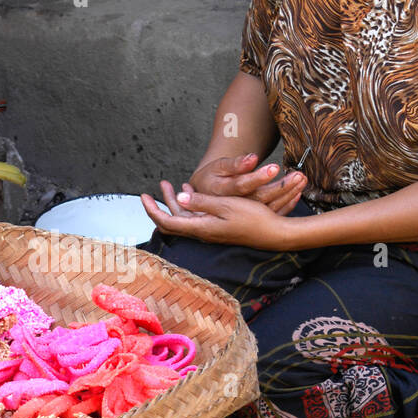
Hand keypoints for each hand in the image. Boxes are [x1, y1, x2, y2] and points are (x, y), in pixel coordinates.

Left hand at [142, 179, 298, 251]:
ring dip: (174, 201)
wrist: (275, 234)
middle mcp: (202, 231)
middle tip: (153, 190)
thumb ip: (202, 202)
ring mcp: (210, 231)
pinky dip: (188, 203)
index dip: (152, 210)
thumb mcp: (226, 206)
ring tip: (169, 184)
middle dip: (160, 204)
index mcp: (201, 227)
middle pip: (172, 221)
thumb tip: (180, 197)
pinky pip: (195, 216)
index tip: (143, 196)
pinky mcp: (217, 228)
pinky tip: (191, 191)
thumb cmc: (253, 219)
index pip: (167, 222)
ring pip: (183, 217)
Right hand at [188, 153, 305, 215]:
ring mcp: (244, 216)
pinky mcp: (253, 220)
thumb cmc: (214, 177)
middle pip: (259, 198)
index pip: (241, 186)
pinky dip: (287, 205)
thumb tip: (252, 158)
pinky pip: (272, 214)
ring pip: (269, 207)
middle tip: (298, 175)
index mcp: (222, 193)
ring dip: (288, 194)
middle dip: (281, 187)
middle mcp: (233, 207)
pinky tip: (297, 193)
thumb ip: (235, 164)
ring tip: (302, 179)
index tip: (274, 168)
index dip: (257, 178)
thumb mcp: (218, 167)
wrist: (206, 197)